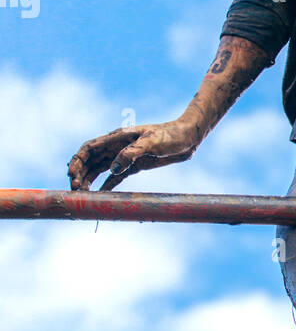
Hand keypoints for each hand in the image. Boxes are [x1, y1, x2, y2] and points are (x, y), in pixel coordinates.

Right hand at [67, 117, 202, 190]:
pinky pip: (115, 177)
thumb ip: (132, 152)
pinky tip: (98, 195)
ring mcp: (125, 157)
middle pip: (91, 160)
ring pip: (100, 169)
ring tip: (82, 194)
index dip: (78, 160)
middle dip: (80, 173)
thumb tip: (113, 167)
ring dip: (89, 180)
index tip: (72, 174)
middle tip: (75, 189)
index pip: (90, 148)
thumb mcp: (152, 142)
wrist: (187, 138)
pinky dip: (105, 185)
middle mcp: (117, 147)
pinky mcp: (134, 166)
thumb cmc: (170, 135)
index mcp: (118, 137)